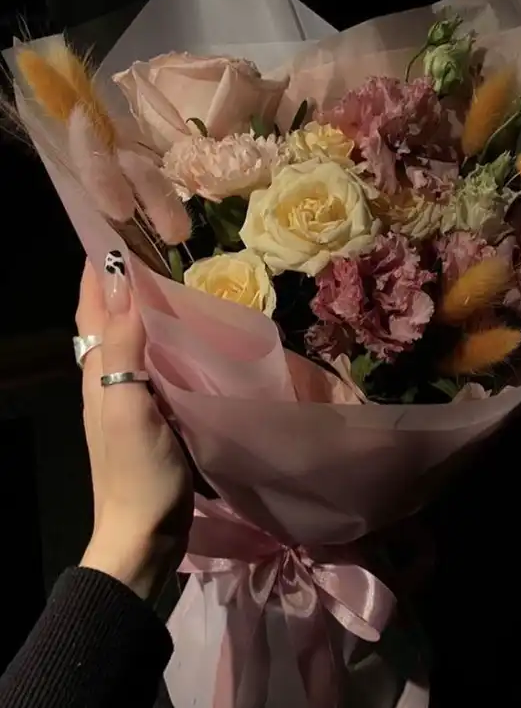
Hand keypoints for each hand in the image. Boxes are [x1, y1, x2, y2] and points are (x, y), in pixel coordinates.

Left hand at [76, 254, 192, 600]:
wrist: (144, 537)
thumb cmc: (137, 473)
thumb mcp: (127, 404)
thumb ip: (122, 344)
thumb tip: (117, 277)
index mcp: (96, 370)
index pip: (91, 304)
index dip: (97, 265)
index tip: (115, 225)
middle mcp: (106, 377)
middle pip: (108, 316)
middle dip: (120, 277)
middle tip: (153, 244)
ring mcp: (128, 396)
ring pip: (131, 337)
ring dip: (142, 305)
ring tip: (172, 277)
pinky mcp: (151, 413)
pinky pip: (153, 362)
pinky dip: (163, 338)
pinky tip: (187, 335)